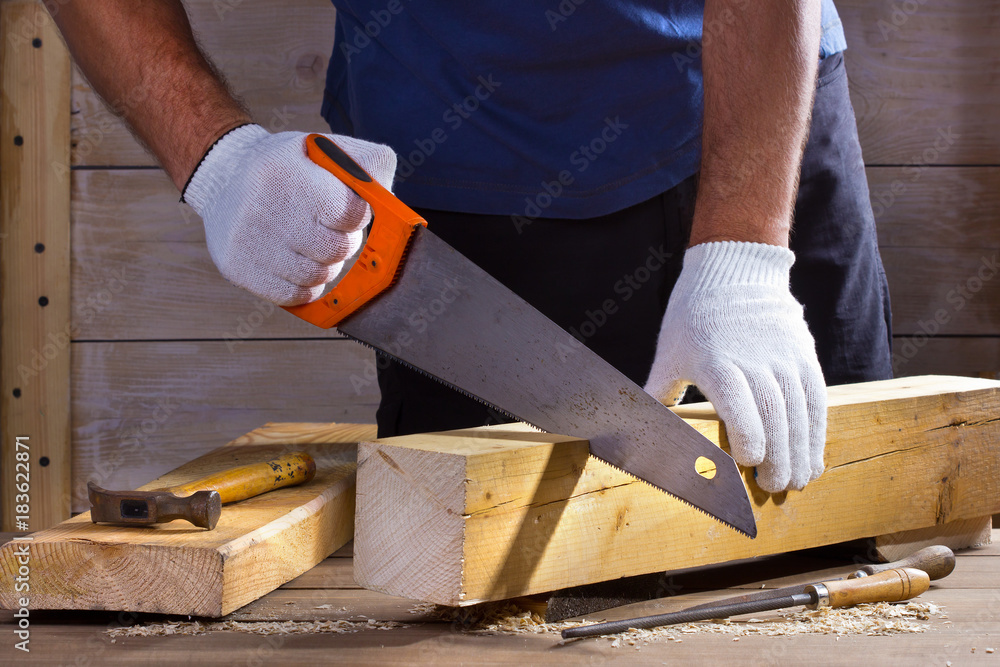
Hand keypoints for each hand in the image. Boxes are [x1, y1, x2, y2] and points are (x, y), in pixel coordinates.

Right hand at [184, 125, 396, 304]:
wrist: (221, 177)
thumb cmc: (287, 167)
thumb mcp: (325, 149)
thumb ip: (369, 166)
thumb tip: (388, 201)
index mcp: (290, 173)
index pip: (351, 213)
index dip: (356, 216)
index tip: (345, 210)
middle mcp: (266, 207)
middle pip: (337, 250)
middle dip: (342, 242)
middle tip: (327, 229)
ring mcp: (249, 241)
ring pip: (318, 276)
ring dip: (324, 265)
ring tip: (308, 243)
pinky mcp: (238, 268)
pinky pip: (294, 295)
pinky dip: (303, 285)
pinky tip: (295, 263)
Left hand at [644, 241, 826, 491]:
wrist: (733, 270)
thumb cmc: (693, 316)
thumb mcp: (670, 352)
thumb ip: (658, 393)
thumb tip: (629, 426)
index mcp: (716, 362)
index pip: (739, 404)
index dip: (748, 436)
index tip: (749, 463)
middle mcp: (755, 360)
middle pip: (774, 415)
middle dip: (778, 457)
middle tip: (775, 488)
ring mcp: (783, 357)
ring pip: (799, 411)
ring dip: (801, 451)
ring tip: (797, 482)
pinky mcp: (803, 356)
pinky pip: (815, 398)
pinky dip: (817, 432)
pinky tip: (812, 457)